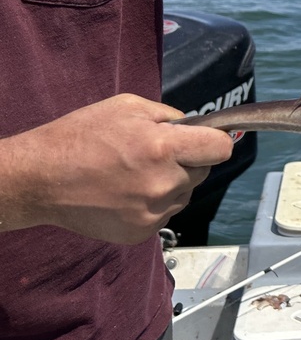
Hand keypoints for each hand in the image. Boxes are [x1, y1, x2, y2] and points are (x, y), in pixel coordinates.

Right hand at [0, 94, 233, 243]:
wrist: (39, 179)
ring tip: (134, 174)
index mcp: (163, 148)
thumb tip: (196, 126)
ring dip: (170, 184)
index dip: (215, 142)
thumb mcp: (128, 106)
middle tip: (155, 154)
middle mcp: (163, 184)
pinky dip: (152, 204)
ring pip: (183, 194)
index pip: (220, 149)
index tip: (205, 140)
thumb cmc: (80, 136)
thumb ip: (170, 116)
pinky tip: (125, 193)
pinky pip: (164, 214)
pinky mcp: (140, 233)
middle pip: (202, 172)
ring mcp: (152, 213)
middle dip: (187, 161)